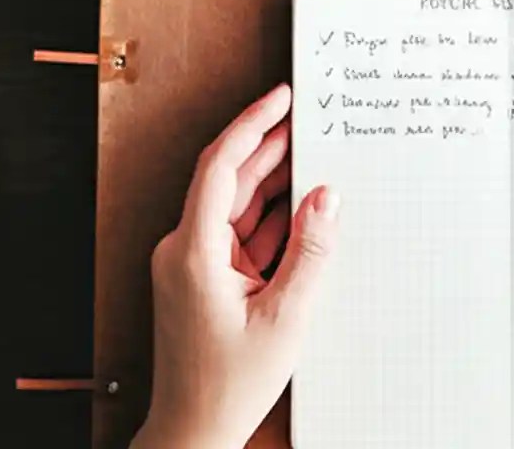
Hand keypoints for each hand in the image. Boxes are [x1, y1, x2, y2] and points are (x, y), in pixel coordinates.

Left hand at [131, 84, 339, 448]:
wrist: (195, 430)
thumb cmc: (230, 383)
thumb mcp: (286, 315)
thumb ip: (311, 250)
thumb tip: (327, 197)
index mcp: (194, 251)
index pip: (221, 167)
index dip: (252, 126)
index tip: (280, 98)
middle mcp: (186, 249)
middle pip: (229, 180)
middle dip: (269, 147)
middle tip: (309, 117)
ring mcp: (194, 263)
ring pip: (237, 206)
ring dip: (274, 183)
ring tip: (316, 154)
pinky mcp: (206, 278)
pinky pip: (241, 234)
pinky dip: (272, 219)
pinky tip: (305, 208)